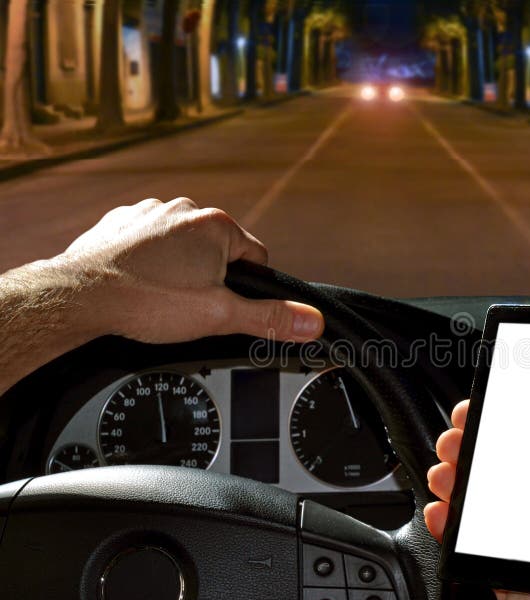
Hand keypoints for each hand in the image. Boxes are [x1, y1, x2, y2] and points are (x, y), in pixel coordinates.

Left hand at [60, 197, 323, 342]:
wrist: (78, 296)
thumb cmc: (147, 302)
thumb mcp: (219, 316)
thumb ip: (270, 318)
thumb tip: (313, 320)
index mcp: (216, 225)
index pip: (257, 258)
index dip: (247, 288)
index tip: (224, 305)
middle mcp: (184, 209)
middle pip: (219, 252)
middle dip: (211, 278)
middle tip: (190, 306)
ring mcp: (149, 213)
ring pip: (183, 247)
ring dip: (180, 269)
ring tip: (161, 296)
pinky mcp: (120, 222)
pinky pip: (149, 243)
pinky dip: (149, 262)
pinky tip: (139, 284)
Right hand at [424, 368, 529, 599]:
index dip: (515, 413)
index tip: (491, 402)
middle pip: (505, 461)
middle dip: (475, 442)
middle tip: (458, 434)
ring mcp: (529, 535)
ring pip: (482, 495)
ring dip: (456, 476)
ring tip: (445, 468)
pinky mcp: (506, 564)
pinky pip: (469, 536)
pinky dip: (449, 520)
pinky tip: (442, 508)